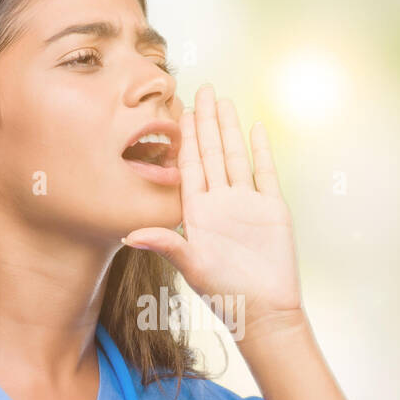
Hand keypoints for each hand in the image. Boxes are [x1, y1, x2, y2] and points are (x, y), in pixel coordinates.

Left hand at [122, 84, 303, 342]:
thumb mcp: (192, 266)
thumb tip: (128, 236)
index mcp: (197, 212)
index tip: (179, 110)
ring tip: (223, 100)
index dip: (185, 137)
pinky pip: (265, 171)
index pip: (189, 165)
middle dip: (206, 121)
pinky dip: (261, 148)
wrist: (264, 310)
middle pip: (212, 152)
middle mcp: (220, 202)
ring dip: (230, 128)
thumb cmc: (225, 293)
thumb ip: (166, 245)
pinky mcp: (271, 208)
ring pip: (236, 156)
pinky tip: (256, 126)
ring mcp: (246, 203)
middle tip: (200, 88)